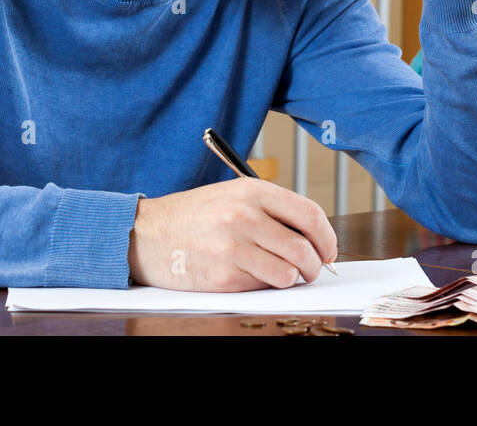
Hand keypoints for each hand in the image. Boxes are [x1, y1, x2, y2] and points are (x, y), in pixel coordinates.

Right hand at [127, 179, 337, 291]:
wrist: (147, 234)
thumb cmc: (195, 215)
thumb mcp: (234, 195)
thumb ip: (272, 210)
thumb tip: (314, 237)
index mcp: (252, 191)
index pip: (309, 214)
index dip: (327, 237)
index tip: (329, 250)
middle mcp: (245, 217)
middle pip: (304, 248)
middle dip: (316, 265)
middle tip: (312, 270)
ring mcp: (233, 248)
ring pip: (288, 273)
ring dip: (292, 278)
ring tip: (282, 273)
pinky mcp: (223, 276)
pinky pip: (262, 286)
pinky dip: (265, 285)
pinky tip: (250, 275)